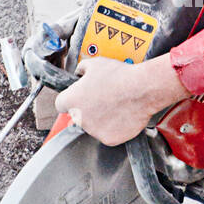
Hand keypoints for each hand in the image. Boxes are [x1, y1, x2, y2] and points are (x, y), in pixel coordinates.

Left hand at [54, 54, 188, 145]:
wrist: (142, 89)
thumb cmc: (120, 76)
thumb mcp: (95, 63)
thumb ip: (81, 69)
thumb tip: (80, 72)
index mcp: (72, 100)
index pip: (61, 104)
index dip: (71, 99)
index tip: (79, 98)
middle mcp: (79, 118)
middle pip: (79, 116)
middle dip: (88, 109)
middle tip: (102, 100)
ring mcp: (94, 131)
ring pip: (94, 127)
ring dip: (101, 119)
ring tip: (115, 105)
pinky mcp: (109, 139)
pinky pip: (108, 134)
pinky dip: (114, 128)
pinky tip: (122, 115)